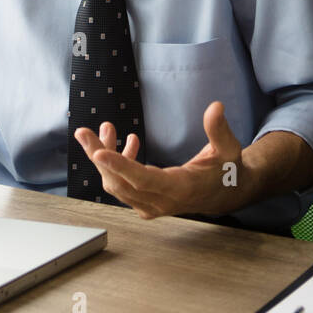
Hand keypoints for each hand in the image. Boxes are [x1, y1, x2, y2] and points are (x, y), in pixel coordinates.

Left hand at [72, 101, 255, 218]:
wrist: (225, 194)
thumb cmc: (226, 170)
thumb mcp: (229, 149)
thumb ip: (219, 129)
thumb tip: (216, 107)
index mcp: (179, 190)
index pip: (143, 180)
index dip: (119, 166)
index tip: (98, 153)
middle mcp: (161, 202)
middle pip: (120, 183)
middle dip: (98, 156)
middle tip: (83, 132)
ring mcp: (151, 205)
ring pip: (117, 185)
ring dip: (105, 157)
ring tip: (103, 128)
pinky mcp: (146, 203)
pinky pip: (123, 185)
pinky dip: (117, 164)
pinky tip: (127, 141)